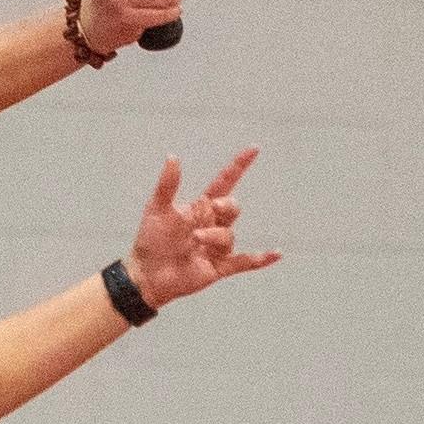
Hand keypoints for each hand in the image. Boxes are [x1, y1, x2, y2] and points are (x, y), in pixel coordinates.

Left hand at [124, 147, 279, 308]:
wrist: (146, 274)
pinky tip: (277, 254)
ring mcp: (217, 246)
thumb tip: (173, 156)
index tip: (254, 149)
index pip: (225, 182)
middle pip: (232, 207)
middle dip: (226, 206)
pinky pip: (244, 262)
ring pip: (229, 235)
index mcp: (200, 207)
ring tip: (194, 240)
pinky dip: (261, 259)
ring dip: (214, 237)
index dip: (239, 165)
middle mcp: (212, 224)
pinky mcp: (219, 267)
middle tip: (211, 210)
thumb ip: (167, 184)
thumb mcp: (157, 208)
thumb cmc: (150, 240)